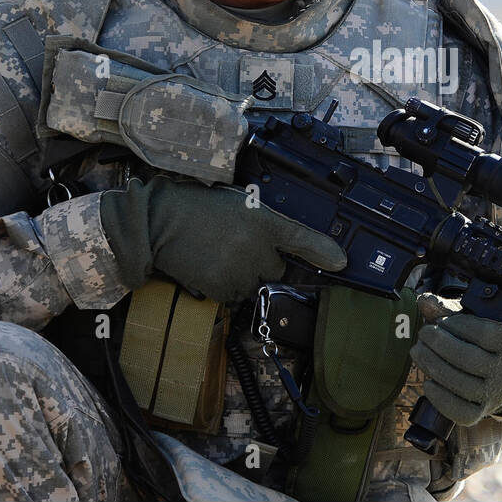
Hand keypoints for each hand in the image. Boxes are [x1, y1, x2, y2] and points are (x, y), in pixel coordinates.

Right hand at [100, 175, 346, 301]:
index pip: (302, 238)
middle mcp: (256, 247)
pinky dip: (227, 287)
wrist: (160, 222)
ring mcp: (240, 270)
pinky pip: (235, 295)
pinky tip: (211, 265)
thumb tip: (287, 249)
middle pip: (275, 269)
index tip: (342, 263)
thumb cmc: (199, 208)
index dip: (322, 252)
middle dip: (264, 262)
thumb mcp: (239, 205)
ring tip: (220, 253)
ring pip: (255, 284)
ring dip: (245, 276)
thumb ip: (268, 226)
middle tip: (238, 244)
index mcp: (262, 220)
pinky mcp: (222, 288)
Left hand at [410, 293, 501, 426]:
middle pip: (470, 359)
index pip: (486, 334)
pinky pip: (461, 412)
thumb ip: (448, 309)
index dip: (459, 325)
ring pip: (462, 385)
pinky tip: (428, 382)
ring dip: (433, 366)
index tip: (441, 320)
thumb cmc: (483, 339)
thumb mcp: (474, 319)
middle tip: (424, 333)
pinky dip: (440, 399)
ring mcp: (496, 394)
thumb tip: (424, 301)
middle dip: (440, 344)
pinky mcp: (482, 412)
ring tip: (418, 351)